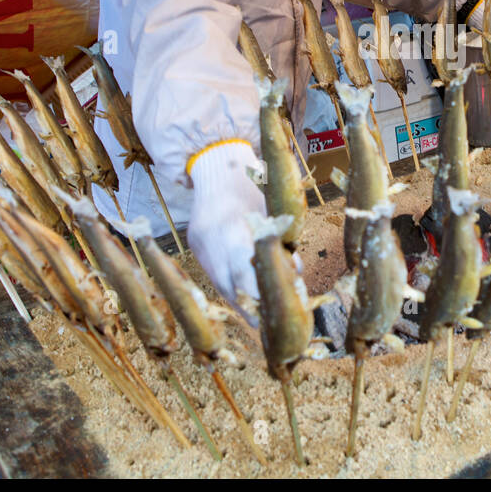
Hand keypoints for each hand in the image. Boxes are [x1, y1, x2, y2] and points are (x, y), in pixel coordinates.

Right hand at [186, 140, 263, 321]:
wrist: (215, 165)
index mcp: (232, 227)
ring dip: (242, 303)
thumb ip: (281, 239)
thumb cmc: (251, 181)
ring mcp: (200, 246)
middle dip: (253, 308)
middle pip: (231, 286)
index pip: (245, 271)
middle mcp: (211, 241)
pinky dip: (231, 289)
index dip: (261, 294)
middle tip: (272, 326)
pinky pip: (214, 277)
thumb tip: (294, 271)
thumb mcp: (272, 206)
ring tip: (261, 320)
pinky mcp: (196, 248)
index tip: (278, 312)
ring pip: (221, 286)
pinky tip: (246, 302)